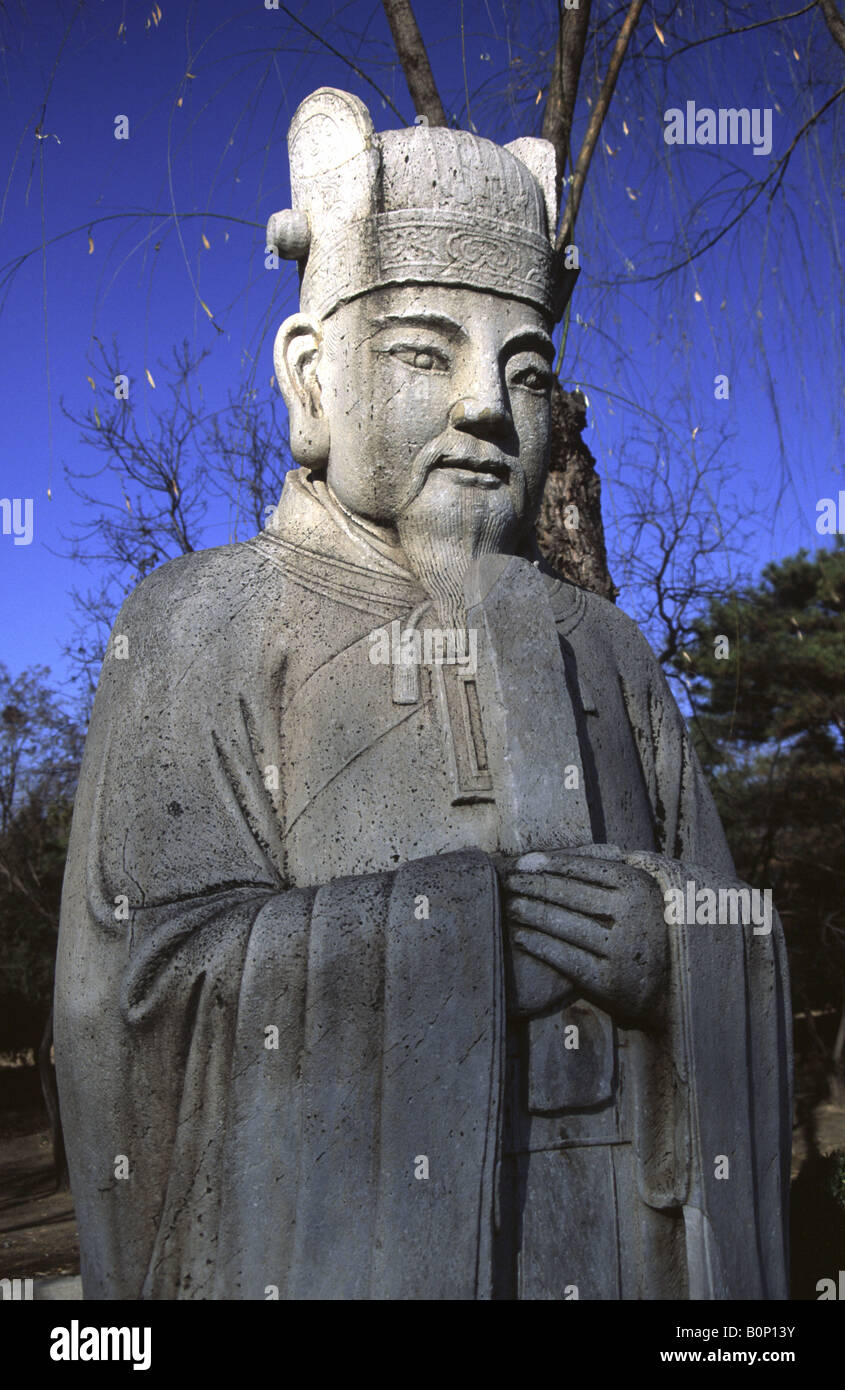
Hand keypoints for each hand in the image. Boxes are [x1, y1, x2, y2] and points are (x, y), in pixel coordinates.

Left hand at [501, 847, 668, 1027]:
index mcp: (637, 885)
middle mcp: (631, 914)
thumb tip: (559, 854)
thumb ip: (609, 869)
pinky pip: (566, 958)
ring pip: (563, 925)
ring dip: (530, 913)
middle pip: (568, 894)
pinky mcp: (610, 981)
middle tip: (507, 882)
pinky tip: (521, 937)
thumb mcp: (641, 891)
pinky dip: (539, 946)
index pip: (583, 868)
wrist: (675, 983)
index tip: (522, 863)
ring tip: (510, 906)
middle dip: (532, 886)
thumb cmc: (648, 926)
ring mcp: (621, 949)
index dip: (548, 864)